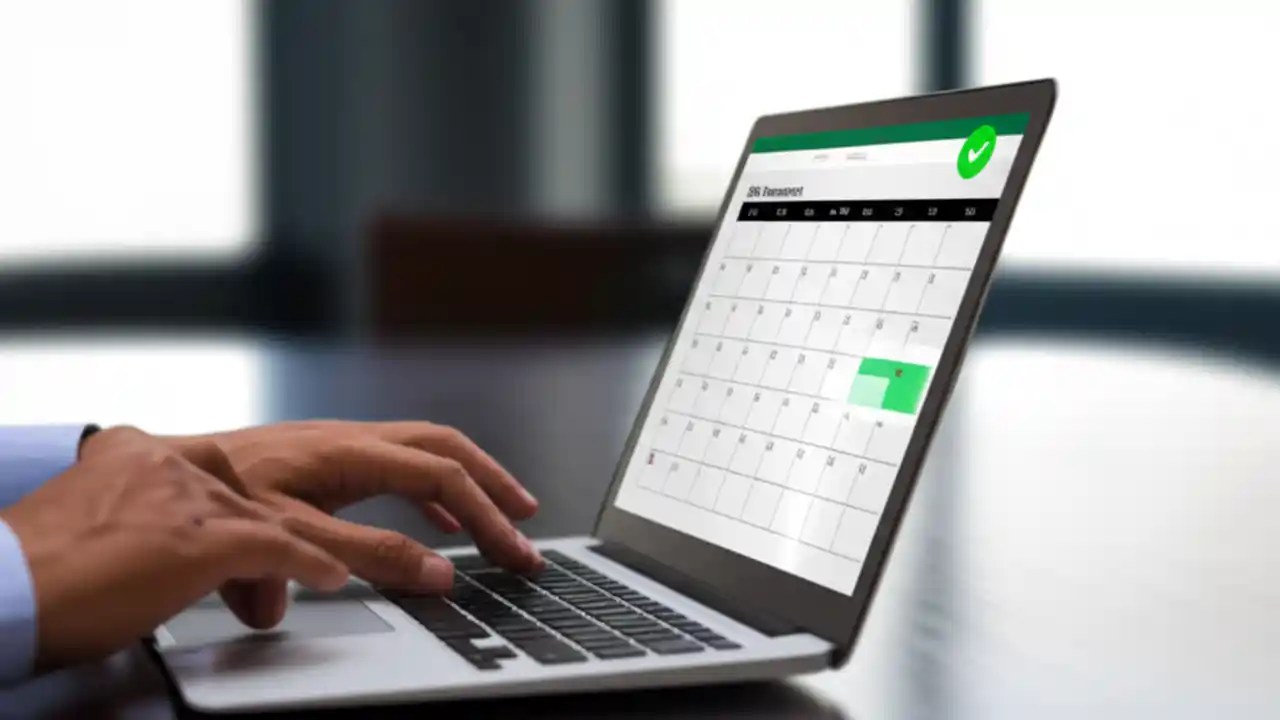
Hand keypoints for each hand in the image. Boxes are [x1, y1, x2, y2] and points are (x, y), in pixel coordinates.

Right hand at [0, 427, 347, 670]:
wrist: (4, 592)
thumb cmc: (29, 576)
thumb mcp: (86, 524)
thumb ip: (128, 521)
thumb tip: (148, 554)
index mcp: (124, 452)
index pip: (196, 470)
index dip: (214, 509)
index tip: (216, 533)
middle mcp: (162, 461)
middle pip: (234, 493)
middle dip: (247, 536)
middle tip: (248, 576)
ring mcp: (187, 496)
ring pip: (258, 519)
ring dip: (276, 560)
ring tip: (285, 588)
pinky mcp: (208, 539)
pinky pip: (277, 548)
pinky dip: (307, 565)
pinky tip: (326, 576)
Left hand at [169, 421, 541, 628]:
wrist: (163, 473)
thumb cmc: (214, 497)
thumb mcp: (294, 532)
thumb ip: (367, 555)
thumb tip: (436, 572)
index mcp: (351, 451)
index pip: (442, 477)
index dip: (485, 514)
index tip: (511, 551)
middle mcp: (352, 439)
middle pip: (447, 450)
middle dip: (494, 484)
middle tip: (528, 522)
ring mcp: (340, 446)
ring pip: (425, 454)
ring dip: (469, 484)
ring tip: (501, 516)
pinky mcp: (325, 461)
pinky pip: (397, 468)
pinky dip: (431, 494)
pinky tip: (438, 524)